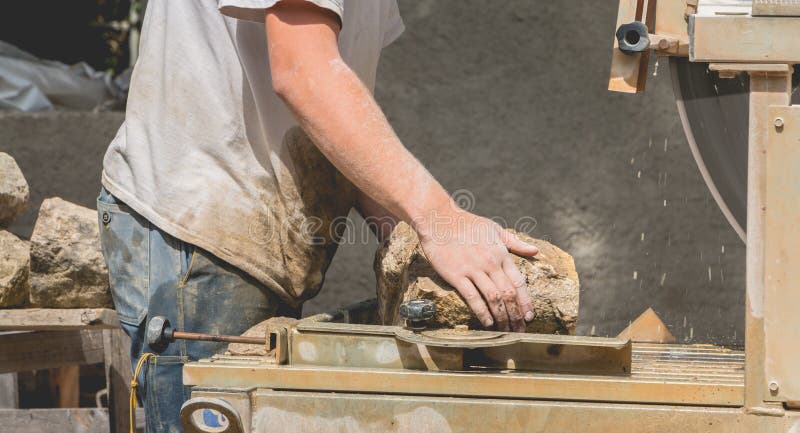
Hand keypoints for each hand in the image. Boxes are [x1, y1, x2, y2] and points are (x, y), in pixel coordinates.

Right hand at [416, 210, 538, 331]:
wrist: (439, 220)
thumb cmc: (467, 223)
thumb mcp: (494, 229)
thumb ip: (515, 243)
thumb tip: (536, 251)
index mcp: (501, 254)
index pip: (519, 282)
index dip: (526, 302)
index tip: (529, 317)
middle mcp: (490, 263)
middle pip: (508, 294)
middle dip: (516, 315)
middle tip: (519, 331)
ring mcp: (474, 270)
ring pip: (494, 298)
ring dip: (502, 317)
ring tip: (505, 331)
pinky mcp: (457, 275)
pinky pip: (473, 297)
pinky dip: (482, 312)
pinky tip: (487, 323)